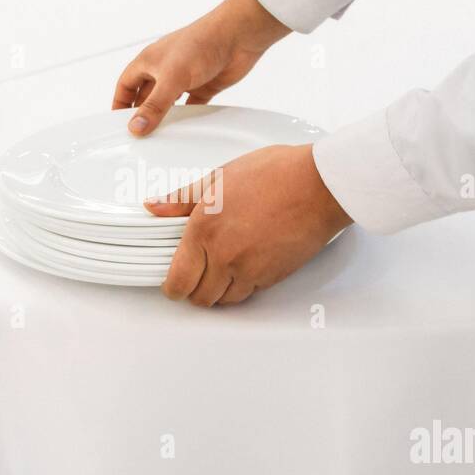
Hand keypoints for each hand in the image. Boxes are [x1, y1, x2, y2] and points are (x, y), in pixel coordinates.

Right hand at [113, 0, 290, 135]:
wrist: (239, 36)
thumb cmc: (201, 43)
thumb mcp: (172, 77)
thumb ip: (154, 105)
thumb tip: (135, 127)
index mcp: (150, 61)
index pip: (126, 84)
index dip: (120, 102)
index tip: (117, 123)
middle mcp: (165, 69)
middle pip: (146, 95)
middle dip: (142, 114)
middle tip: (138, 136)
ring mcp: (184, 78)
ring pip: (168, 102)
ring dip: (164, 117)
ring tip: (159, 138)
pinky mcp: (204, 85)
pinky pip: (191, 106)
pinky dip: (187, 117)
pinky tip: (185, 130)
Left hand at [146, 144, 351, 306]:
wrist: (318, 185)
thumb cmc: (276, 174)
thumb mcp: (219, 177)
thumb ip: (182, 199)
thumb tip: (155, 207)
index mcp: (204, 230)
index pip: (178, 280)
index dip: (172, 287)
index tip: (174, 281)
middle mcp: (224, 256)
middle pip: (199, 298)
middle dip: (194, 290)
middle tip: (196, 274)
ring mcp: (250, 269)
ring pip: (225, 300)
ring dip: (219, 290)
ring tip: (221, 268)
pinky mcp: (273, 277)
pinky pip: (250, 293)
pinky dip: (243, 286)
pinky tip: (244, 264)